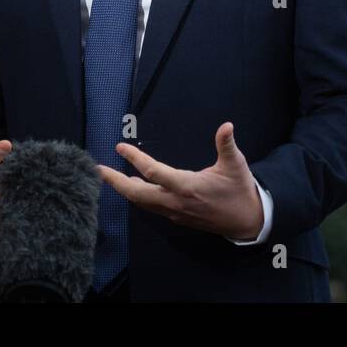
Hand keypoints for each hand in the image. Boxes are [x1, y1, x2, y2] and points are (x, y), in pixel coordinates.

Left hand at [96, 122, 263, 240]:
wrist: (247, 221)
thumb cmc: (240, 190)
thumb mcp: (236, 165)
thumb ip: (227, 144)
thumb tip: (227, 125)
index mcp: (187, 187)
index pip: (153, 172)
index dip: (135, 158)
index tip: (120, 147)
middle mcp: (176, 202)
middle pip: (137, 194)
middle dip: (116, 182)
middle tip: (99, 170)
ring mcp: (175, 213)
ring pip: (143, 202)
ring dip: (125, 189)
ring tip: (111, 176)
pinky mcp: (177, 218)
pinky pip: (152, 207)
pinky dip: (139, 196)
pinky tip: (135, 187)